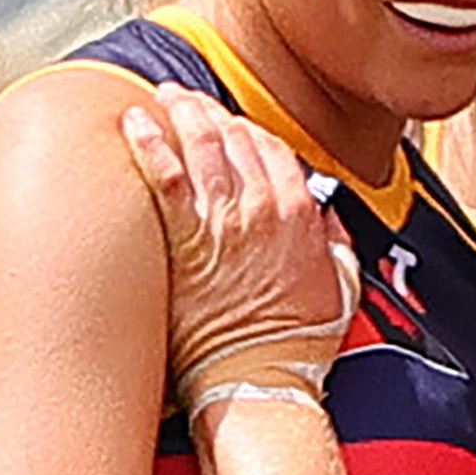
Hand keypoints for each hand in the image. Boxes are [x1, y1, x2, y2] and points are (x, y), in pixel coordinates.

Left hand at [120, 98, 352, 400]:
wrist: (260, 375)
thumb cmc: (298, 342)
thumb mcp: (342, 287)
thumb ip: (337, 245)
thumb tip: (329, 221)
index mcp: (302, 214)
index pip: (272, 149)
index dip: (247, 130)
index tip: (229, 126)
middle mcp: (264, 208)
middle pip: (233, 137)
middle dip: (208, 112)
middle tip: (186, 100)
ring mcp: (224, 220)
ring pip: (201, 145)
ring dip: (180, 114)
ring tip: (163, 99)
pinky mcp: (187, 238)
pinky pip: (165, 176)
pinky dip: (149, 144)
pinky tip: (133, 123)